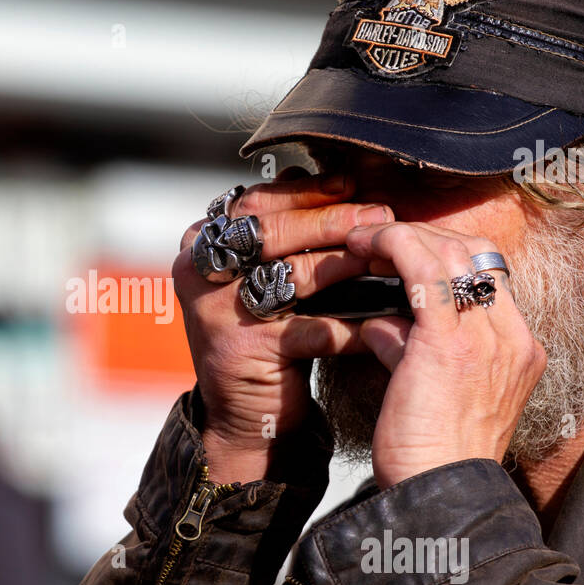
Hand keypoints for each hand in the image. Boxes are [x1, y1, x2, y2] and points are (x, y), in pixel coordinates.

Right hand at [172, 168, 393, 482]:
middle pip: (269, 233)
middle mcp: (198, 275)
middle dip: (330, 221)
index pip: (254, 204)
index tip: (351, 183)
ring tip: (386, 258)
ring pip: (290, 276)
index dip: (304, 191)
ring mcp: (215, 313)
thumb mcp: (259, 275)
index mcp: (198, 246)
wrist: (246, 416)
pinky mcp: (244, 352)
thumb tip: (302, 168)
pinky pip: (311, 329)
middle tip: (379, 216)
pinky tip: (385, 319)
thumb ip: (275, 229)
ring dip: (345, 264)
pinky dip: (351, 325)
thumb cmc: (264, 334)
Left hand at [342, 220, 546, 488]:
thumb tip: (383, 324)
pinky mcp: (448, 342)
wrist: (441, 496)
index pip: (490, 275)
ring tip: (363, 241)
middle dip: (424, 236)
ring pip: (451, 251)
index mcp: (518, 351)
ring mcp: (486, 338)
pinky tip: (364, 246)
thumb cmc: (431, 458)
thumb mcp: (429, 392)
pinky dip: (392, 246)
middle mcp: (512, 338)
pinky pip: (423, 268)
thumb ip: (412, 350)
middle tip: (377, 241)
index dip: (445, 253)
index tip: (402, 255)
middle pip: (476, 253)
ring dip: (403, 236)